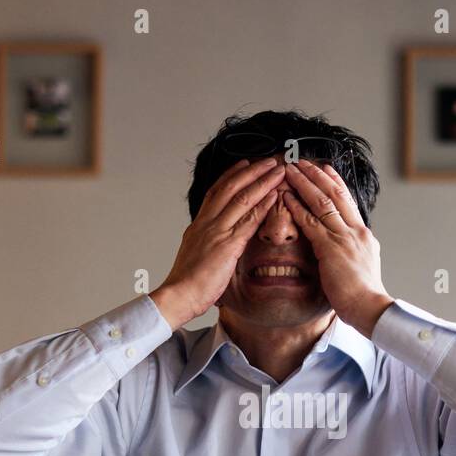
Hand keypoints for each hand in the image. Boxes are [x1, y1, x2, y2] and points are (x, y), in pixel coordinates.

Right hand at [150, 157, 283, 329]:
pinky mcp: (228, 245)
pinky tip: (274, 194)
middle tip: (268, 160)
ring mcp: (217, 231)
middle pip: (230, 187)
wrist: (178, 295)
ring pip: (242, 198)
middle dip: (251, 171)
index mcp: (198, 225)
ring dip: (262, 181)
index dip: (231, 176)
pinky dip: (262, 204)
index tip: (244, 164)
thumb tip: (215, 244)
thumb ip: (206, 245)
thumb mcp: (196, 256)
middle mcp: (207, 223)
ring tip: (277, 169)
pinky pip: (248, 219)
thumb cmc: (186, 283)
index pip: (215, 192)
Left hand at [281, 160, 391, 335]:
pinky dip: (297, 207)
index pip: (348, 201)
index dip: (336, 182)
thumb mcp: (362, 266)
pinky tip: (286, 196)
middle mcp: (356, 231)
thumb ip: (353, 253)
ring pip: (323, 202)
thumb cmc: (364, 295)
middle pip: (336, 194)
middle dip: (317, 175)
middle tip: (303, 161)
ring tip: (291, 170)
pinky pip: (311, 222)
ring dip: (304, 184)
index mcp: (364, 234)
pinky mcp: (330, 248)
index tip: (325, 168)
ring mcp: (344, 237)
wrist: (370, 306)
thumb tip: (346, 249)